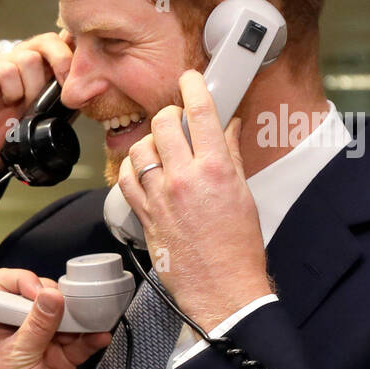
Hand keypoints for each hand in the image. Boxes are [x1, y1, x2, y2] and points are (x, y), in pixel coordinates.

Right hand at [0, 31, 74, 171]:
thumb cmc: (18, 130)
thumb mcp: (53, 113)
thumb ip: (71, 96)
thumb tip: (97, 87)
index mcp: (45, 63)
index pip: (64, 41)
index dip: (77, 52)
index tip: (86, 75)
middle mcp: (25, 56)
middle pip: (49, 40)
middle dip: (62, 62)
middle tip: (65, 86)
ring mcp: (5, 61)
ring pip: (28, 58)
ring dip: (33, 87)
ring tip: (28, 106)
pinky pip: (5, 70)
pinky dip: (12, 89)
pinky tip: (9, 101)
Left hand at [0, 270, 110, 368]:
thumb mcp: (17, 355)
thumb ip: (37, 325)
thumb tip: (51, 296)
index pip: (6, 285)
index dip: (24, 281)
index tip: (40, 292)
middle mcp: (21, 327)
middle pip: (43, 297)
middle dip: (59, 299)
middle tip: (68, 307)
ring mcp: (44, 343)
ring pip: (66, 318)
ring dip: (80, 317)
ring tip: (90, 318)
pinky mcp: (63, 359)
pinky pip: (81, 342)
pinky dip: (92, 338)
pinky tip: (99, 336)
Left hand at [116, 70, 273, 330]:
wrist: (222, 289)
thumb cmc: (238, 248)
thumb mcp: (244, 194)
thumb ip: (231, 155)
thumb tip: (228, 127)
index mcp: (216, 169)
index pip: (200, 112)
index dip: (193, 87)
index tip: (190, 79)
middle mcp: (184, 178)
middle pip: (164, 123)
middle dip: (170, 115)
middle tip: (179, 121)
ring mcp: (159, 196)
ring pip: (141, 148)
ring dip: (150, 142)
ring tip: (163, 150)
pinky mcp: (144, 215)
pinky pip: (126, 179)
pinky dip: (132, 169)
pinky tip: (144, 172)